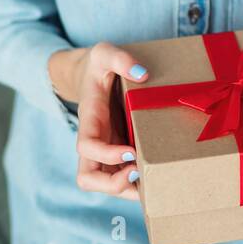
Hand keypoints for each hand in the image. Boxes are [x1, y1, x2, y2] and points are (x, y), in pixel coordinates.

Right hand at [71, 42, 149, 200]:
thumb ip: (119, 58)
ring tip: (152, 184)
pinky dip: (134, 184)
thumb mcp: (104, 52)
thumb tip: (142, 73)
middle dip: (112, 184)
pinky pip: (119, 177)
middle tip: (139, 173)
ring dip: (126, 191)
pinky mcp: (116, 152)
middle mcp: (93, 141)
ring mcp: (103, 150)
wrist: (91, 75)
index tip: (132, 151)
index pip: (87, 146)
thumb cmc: (98, 66)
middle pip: (87, 178)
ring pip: (103, 184)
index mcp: (89, 119)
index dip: (107, 154)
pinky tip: (155, 178)